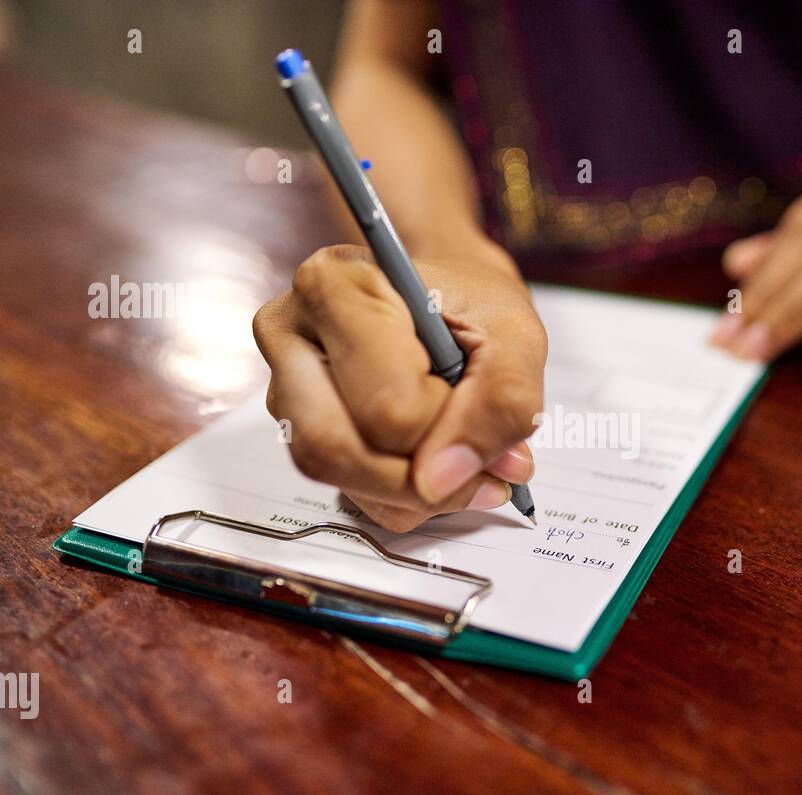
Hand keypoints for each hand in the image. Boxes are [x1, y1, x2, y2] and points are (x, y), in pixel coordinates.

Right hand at [253, 244, 546, 531]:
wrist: (449, 301)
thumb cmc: (474, 305)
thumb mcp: (516, 337)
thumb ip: (500, 402)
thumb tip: (439, 481)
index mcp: (334, 289)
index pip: (385, 405)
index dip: (449, 428)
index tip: (483, 407)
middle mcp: (291, 336)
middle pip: (334, 449)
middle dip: (420, 479)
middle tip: (483, 468)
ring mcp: (286, 388)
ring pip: (339, 481)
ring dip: (419, 493)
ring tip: (471, 462)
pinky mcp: (300, 429)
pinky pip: (351, 495)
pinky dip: (407, 499)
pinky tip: (439, 464)